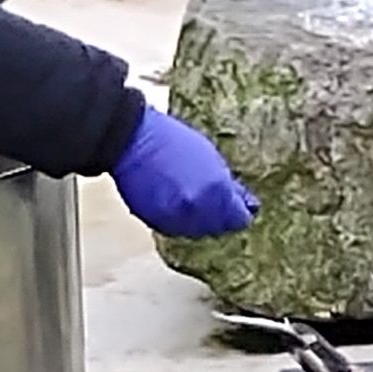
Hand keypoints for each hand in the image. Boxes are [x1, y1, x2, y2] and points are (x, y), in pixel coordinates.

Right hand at [110, 104, 257, 237]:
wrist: (131, 140)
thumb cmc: (169, 140)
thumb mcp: (209, 155)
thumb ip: (227, 183)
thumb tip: (239, 199)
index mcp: (216, 190)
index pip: (239, 218)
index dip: (240, 211)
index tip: (241, 206)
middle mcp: (198, 209)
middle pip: (218, 227)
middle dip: (219, 216)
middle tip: (216, 202)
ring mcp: (175, 219)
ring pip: (196, 232)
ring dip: (199, 220)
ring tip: (193, 201)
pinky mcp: (155, 223)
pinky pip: (176, 230)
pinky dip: (179, 221)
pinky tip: (177, 205)